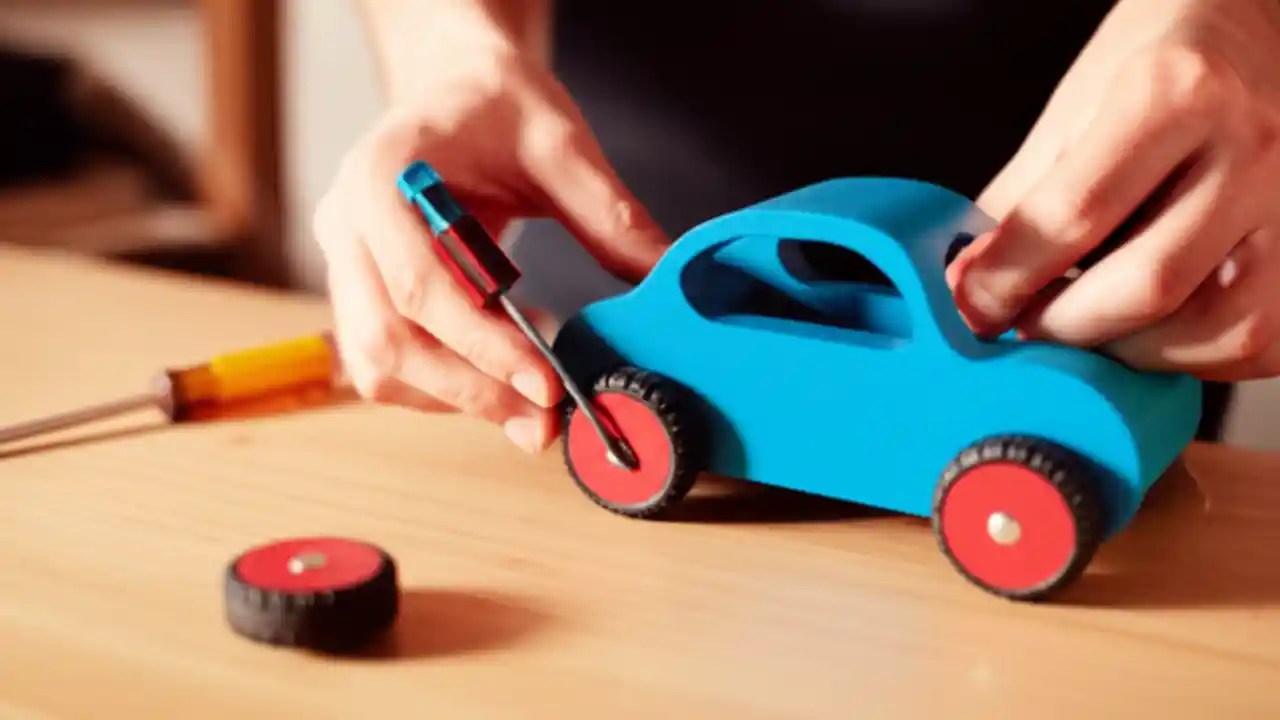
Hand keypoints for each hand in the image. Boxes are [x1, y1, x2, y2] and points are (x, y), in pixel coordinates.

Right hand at [314, 2, 668, 451]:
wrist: (454, 90)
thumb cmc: (496, 105)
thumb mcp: (559, 142)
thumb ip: (607, 212)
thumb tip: (663, 277)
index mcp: (380, 176)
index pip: (417, 283)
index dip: (481, 344)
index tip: (546, 382)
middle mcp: (346, 224)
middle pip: (385, 340)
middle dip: (469, 390)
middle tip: (544, 421)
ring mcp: (345, 264)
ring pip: (377, 366)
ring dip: (454, 399)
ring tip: (532, 409)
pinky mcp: (361, 294)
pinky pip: (386, 366)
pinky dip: (442, 387)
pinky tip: (501, 379)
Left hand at [952, 0, 1279, 380]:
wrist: (1261, 32)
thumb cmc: (1166, 63)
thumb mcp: (1076, 106)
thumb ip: (1022, 200)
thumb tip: (972, 286)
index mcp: (1175, 94)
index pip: (1072, 216)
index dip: (1006, 279)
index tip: (971, 308)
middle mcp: (1249, 150)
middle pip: (1147, 285)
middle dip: (1062, 326)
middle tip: (1022, 325)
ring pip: (1211, 330)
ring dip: (1126, 350)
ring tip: (1086, 324)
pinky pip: (1258, 344)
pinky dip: (1190, 356)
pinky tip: (1151, 330)